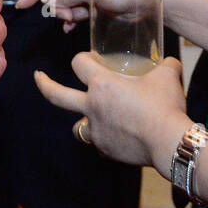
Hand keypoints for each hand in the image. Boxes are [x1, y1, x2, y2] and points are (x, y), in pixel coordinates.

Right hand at [13, 0, 95, 29]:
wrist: (150, 5)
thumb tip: (48, 1)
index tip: (21, 5)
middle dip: (59, 6)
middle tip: (69, 15)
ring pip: (64, 4)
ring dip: (68, 14)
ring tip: (81, 17)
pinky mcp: (93, 4)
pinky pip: (75, 12)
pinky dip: (71, 20)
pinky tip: (70, 27)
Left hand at [34, 53, 188, 169]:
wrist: (170, 142)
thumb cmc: (165, 106)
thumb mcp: (168, 76)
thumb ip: (165, 65)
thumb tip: (169, 62)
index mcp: (102, 85)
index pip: (79, 63)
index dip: (84, 58)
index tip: (92, 59)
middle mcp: (93, 107)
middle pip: (57, 95)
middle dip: (44, 84)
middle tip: (37, 77)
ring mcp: (97, 131)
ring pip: (77, 127)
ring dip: (81, 120)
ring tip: (92, 118)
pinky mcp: (106, 150)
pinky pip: (99, 143)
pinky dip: (104, 138)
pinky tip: (119, 136)